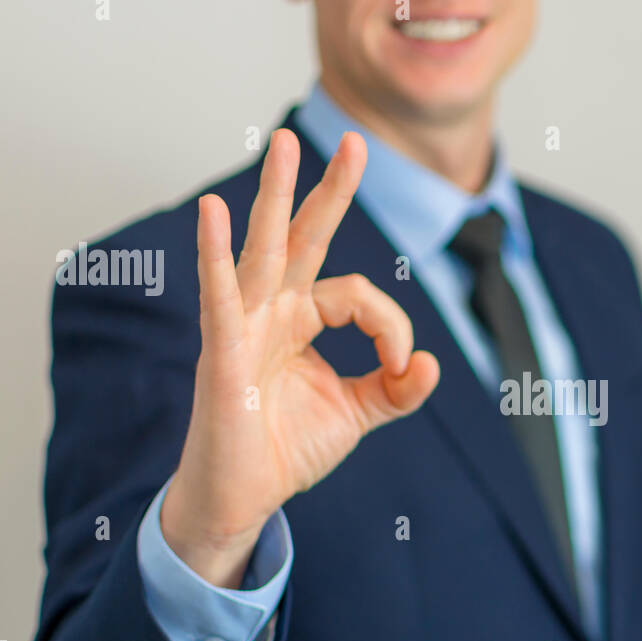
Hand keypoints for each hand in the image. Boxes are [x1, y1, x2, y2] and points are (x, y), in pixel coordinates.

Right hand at [161, 128, 439, 586]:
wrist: (244, 498)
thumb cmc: (287, 449)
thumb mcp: (357, 414)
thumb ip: (395, 389)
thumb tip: (431, 364)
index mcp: (305, 320)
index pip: (359, 295)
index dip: (390, 325)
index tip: (402, 368)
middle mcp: (274, 311)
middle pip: (306, 239)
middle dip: (330, 191)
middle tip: (355, 142)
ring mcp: (245, 326)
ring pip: (265, 251)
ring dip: (274, 197)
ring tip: (281, 146)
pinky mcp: (223, 351)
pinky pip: (220, 296)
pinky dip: (215, 255)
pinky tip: (211, 213)